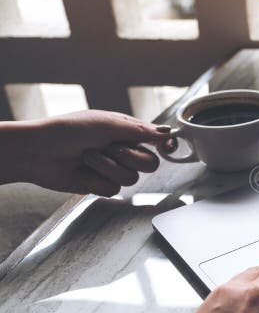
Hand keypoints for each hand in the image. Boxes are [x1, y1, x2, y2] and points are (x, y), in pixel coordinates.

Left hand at [0, 110, 172, 195]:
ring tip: (88, 156)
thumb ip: (140, 130)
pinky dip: (98, 178)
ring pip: (132, 177)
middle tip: (114, 149)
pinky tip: (83, 170)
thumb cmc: (68, 130)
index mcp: (125, 131)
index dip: (165, 145)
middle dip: (133, 157)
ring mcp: (112, 168)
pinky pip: (114, 188)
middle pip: (150, 163)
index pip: (155, 139)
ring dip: (109, 166)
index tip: (166, 147)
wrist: (38, 151)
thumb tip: (167, 132)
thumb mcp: (107, 123)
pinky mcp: (100, 185)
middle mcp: (122, 150)